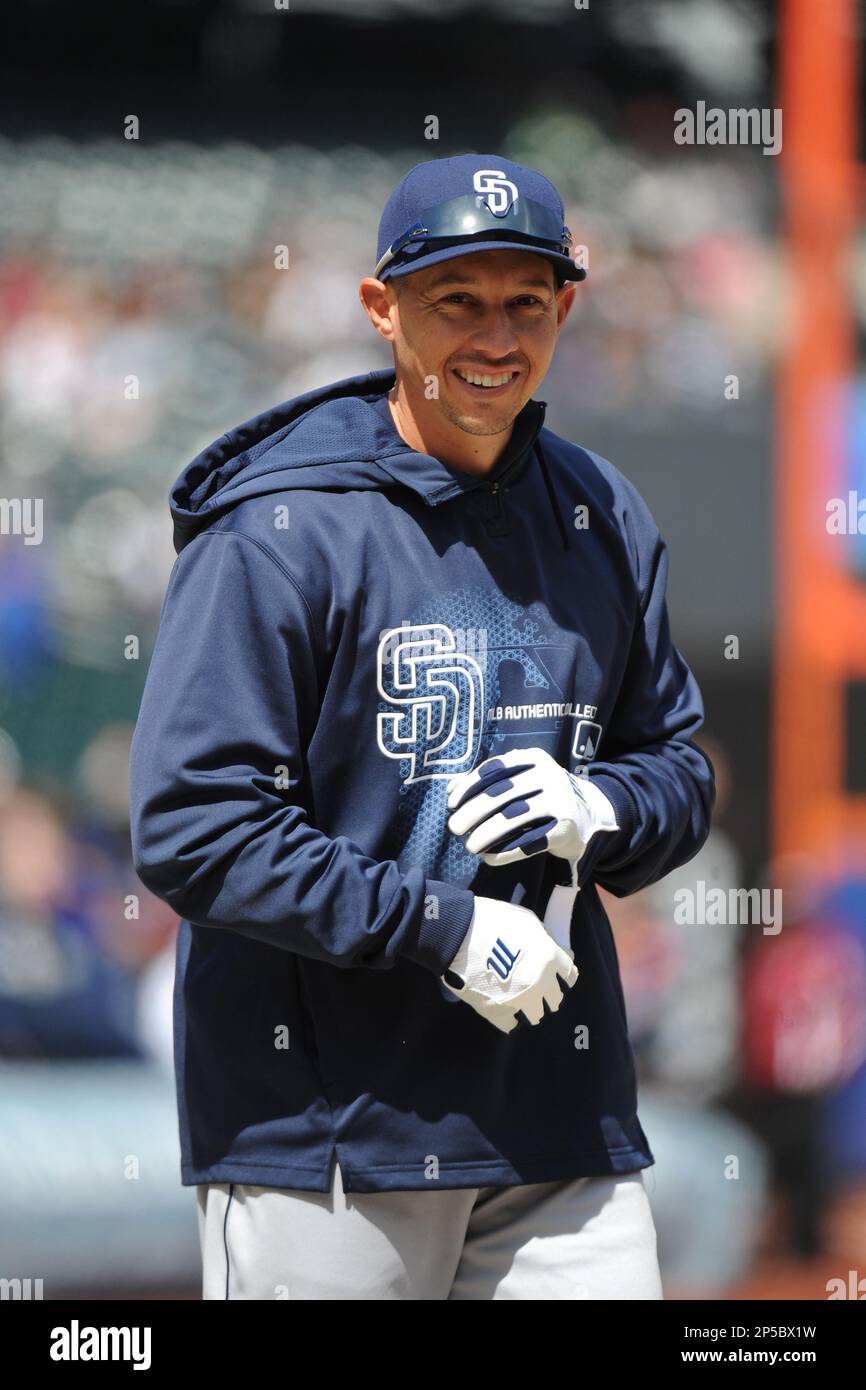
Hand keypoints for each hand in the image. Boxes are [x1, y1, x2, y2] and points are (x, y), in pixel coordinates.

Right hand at [441, 895, 577, 1034]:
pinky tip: (504, 1010)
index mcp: (549, 958)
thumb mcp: (527, 921)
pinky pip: (510, 1024)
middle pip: (555, 998)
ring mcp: (519, 1000)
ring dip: (531, 1008)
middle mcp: (539, 982)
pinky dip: (509, 1018)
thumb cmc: (492, 920)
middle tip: (537, 988)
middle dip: (548, 994)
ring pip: (536, 1015)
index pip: (570, 976)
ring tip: (520, 1000)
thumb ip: (547, 940)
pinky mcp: (497, 1011)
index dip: (563, 976)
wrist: (457, 931)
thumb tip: (562, 953)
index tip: (558, 977)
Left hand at [446, 747, 619, 867]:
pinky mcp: (564, 829)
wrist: (588, 814)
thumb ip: (488, 781)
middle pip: (501, 794)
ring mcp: (559, 801)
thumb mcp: (520, 779)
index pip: (494, 769)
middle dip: (472, 812)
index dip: (468, 787)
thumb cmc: (542, 794)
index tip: (451, 804)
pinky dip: (506, 852)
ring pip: (514, 818)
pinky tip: (490, 858)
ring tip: (470, 846)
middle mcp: (548, 775)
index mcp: (533, 758)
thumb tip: (451, 790)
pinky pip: (530, 842)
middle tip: (454, 827)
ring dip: (486, 833)